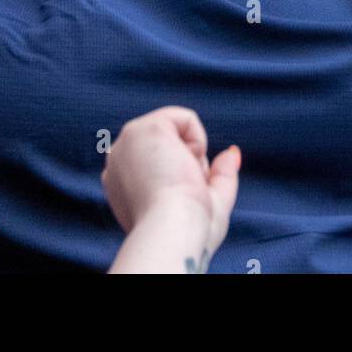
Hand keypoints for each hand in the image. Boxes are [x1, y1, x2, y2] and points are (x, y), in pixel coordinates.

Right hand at [102, 106, 239, 262]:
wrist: (172, 233)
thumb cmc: (188, 231)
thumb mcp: (210, 205)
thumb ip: (221, 177)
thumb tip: (233, 153)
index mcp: (122, 183)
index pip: (160, 164)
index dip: (183, 181)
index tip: (181, 203)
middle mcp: (118, 161)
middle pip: (169, 146)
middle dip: (188, 166)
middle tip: (185, 192)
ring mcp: (127, 142)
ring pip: (177, 131)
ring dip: (193, 156)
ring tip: (184, 180)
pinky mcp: (142, 128)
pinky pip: (185, 119)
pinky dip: (199, 141)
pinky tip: (186, 164)